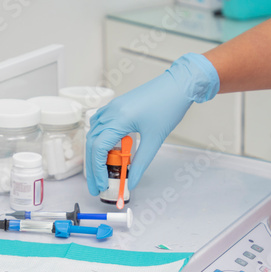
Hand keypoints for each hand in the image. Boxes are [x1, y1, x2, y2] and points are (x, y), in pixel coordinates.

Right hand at [85, 53, 218, 194]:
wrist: (178, 85)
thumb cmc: (168, 106)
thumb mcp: (155, 139)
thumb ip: (141, 163)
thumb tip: (132, 181)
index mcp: (119, 119)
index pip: (98, 148)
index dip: (98, 169)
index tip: (103, 184)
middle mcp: (111, 112)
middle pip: (92, 144)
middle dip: (93, 168)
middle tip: (97, 186)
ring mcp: (112, 107)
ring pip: (93, 134)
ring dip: (94, 155)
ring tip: (101, 173)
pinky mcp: (117, 106)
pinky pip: (100, 124)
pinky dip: (99, 140)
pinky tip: (105, 150)